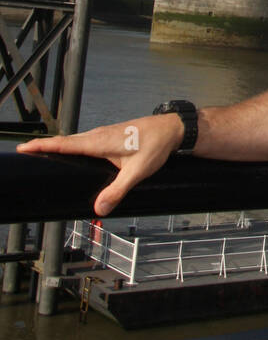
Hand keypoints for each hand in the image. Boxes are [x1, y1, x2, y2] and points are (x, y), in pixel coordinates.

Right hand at [16, 114, 183, 215]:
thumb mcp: (136, 172)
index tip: (24, 148)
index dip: (43, 146)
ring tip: (39, 154)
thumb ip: (117, 190)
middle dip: (44, 146)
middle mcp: (97, 135)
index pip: (64, 144)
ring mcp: (103, 135)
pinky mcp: (109, 137)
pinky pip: (83, 141)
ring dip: (56, 145)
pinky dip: (70, 145)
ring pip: (74, 141)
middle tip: (24, 153)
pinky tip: (68, 154)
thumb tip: (98, 209)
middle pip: (64, 141)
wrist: (171, 130)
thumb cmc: (155, 146)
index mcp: (99, 141)